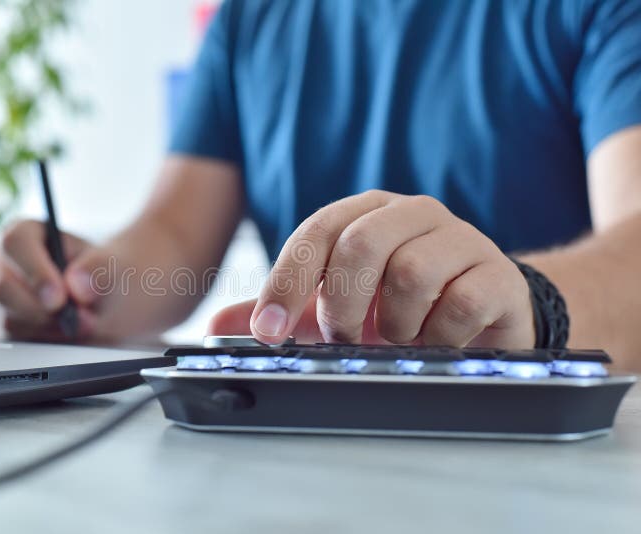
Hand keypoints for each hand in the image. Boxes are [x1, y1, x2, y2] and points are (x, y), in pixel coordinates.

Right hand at [0, 220, 108, 341]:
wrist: (102, 299)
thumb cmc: (100, 274)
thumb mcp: (111, 265)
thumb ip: (98, 269)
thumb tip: (76, 284)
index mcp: (24, 233)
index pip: (15, 243)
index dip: (36, 272)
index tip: (60, 297)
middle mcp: (0, 262)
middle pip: (2, 287)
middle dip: (42, 310)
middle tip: (76, 320)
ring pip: (6, 319)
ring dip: (47, 328)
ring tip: (80, 324)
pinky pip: (11, 340)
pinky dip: (41, 341)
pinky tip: (64, 333)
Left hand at [209, 191, 534, 347]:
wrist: (483, 311)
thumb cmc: (400, 303)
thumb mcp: (336, 304)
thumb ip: (282, 309)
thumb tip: (218, 324)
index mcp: (366, 213)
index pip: (316, 233)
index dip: (286, 284)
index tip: (267, 334)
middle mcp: (412, 214)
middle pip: (360, 246)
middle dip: (341, 307)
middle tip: (343, 339)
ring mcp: (460, 238)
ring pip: (411, 274)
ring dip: (393, 325)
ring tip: (398, 338)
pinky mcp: (498, 274)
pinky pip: (459, 304)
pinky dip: (437, 335)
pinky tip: (437, 340)